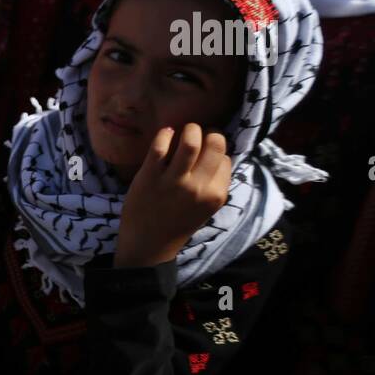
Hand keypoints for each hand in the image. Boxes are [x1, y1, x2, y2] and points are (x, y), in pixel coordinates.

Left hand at [115, 124, 232, 267]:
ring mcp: (174, 181)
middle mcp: (198, 187)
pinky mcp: (150, 177)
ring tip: (183, 131)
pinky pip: (160, 147)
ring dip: (189, 130)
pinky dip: (164, 134)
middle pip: (215, 144)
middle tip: (198, 134)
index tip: (206, 151)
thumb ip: (213, 183)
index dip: (217, 151)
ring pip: (190, 141)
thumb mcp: (206, 207)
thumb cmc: (178, 222)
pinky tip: (166, 134)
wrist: (149, 243)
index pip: (225, 159)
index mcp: (215, 195)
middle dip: (209, 132)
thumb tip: (216, 153)